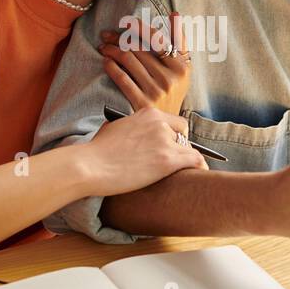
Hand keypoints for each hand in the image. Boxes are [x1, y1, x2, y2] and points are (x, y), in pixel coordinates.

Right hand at [76, 106, 205, 196]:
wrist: (89, 166)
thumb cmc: (96, 151)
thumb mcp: (115, 128)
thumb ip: (132, 127)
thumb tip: (133, 133)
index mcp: (148, 113)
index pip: (174, 123)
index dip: (175, 137)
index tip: (172, 148)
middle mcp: (159, 123)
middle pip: (183, 136)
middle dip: (180, 149)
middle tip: (173, 164)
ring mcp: (164, 141)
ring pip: (189, 150)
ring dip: (186, 161)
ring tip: (185, 174)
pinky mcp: (167, 160)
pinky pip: (195, 160)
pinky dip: (200, 167)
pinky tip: (200, 175)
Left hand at [98, 11, 191, 115]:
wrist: (167, 126)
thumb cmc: (173, 91)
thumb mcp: (183, 69)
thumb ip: (180, 42)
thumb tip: (175, 14)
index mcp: (181, 67)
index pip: (157, 39)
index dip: (139, 27)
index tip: (125, 21)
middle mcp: (170, 79)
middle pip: (139, 50)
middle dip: (119, 38)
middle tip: (106, 34)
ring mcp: (156, 92)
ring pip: (128, 61)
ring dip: (112, 50)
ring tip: (103, 46)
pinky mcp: (142, 104)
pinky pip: (122, 79)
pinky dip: (112, 67)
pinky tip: (106, 61)